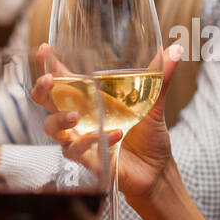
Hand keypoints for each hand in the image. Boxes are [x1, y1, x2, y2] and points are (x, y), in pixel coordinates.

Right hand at [34, 43, 182, 200]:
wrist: (157, 170)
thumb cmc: (149, 135)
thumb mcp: (155, 103)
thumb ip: (160, 77)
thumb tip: (177, 50)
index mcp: (90, 99)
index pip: (63, 79)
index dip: (49, 64)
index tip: (45, 49)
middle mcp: (80, 118)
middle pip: (46, 101)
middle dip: (42, 89)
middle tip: (49, 81)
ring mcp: (80, 139)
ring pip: (52, 128)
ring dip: (59, 119)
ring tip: (74, 116)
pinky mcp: (86, 159)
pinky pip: (77, 150)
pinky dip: (93, 141)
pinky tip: (115, 135)